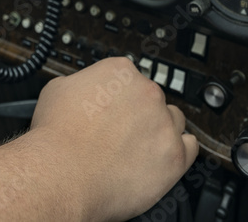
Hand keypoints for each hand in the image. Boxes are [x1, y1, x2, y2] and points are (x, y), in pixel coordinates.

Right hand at [29, 57, 198, 220]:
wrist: (61, 175)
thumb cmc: (56, 139)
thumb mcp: (56, 91)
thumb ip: (78, 84)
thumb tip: (80, 87)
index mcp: (120, 72)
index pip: (131, 78)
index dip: (121, 97)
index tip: (116, 109)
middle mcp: (146, 92)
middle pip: (153, 98)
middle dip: (140, 115)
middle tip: (122, 133)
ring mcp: (163, 123)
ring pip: (175, 120)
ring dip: (161, 131)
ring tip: (140, 149)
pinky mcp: (175, 155)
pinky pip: (190, 147)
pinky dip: (178, 152)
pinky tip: (161, 159)